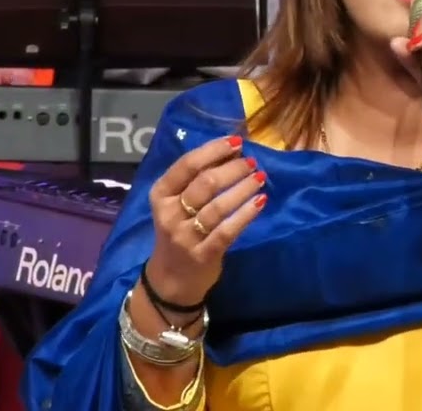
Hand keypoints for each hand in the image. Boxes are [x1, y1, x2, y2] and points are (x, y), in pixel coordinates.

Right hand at [145, 135, 267, 306]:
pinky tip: (260, 201)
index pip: (187, 165)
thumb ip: (194, 180)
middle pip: (205, 183)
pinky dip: (246, 214)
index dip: (214, 150)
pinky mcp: (203, 254)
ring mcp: (185, 236)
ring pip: (218, 206)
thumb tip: (231, 152)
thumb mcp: (175, 205)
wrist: (171, 279)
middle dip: (233, 169)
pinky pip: (228, 230)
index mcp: (161, 194)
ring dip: (242, 188)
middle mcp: (169, 214)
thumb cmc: (178, 232)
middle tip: (252, 162)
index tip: (236, 142)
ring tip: (260, 178)